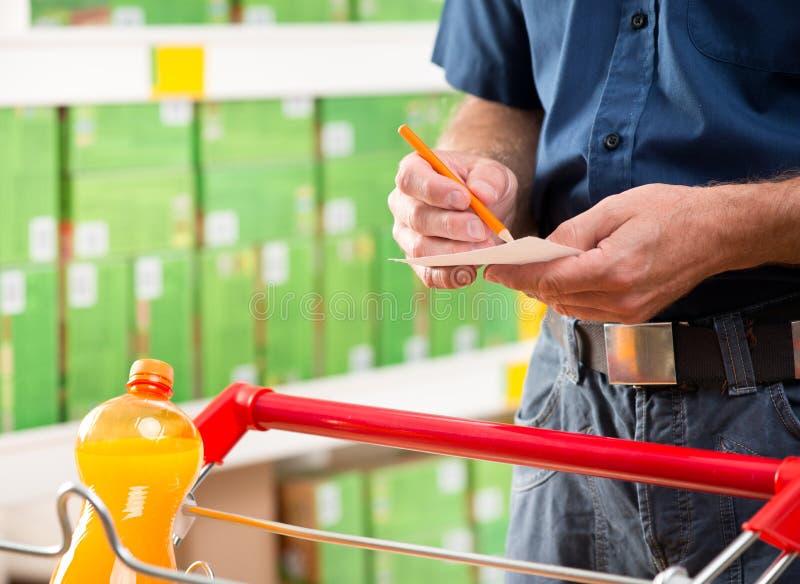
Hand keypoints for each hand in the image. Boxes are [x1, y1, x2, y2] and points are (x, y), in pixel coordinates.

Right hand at [389, 151, 516, 287]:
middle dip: (450, 226)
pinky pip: (428, 274)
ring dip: (453, 253)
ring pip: (421, 249)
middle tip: (480, 230)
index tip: (464, 199)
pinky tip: (470, 273)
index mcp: (414, 170)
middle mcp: (403, 204)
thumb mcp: (493, 172)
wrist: (486, 206)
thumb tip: (484, 195)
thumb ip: (489, 179)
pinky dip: (449, 276)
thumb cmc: (482, 183)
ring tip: (483, 249)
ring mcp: (407, 235)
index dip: (434, 190)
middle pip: (417, 218)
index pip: (410, 179)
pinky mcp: (419, 262)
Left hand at [485, 184, 732, 322]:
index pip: (548, 280)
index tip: (492, 269)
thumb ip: (572, 233)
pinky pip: (587, 311)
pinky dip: (569, 296)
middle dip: (526, 281)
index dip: (515, 275)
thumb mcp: (614, 208)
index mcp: (614, 269)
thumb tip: (540, 250)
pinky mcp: (635, 316)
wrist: (718, 233)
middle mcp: (620, 299)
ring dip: (546, 290)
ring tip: (534, 268)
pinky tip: (565, 277)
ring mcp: (629, 312)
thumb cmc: (669, 212)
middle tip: (507, 264)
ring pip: (567, 308)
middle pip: (554, 298)